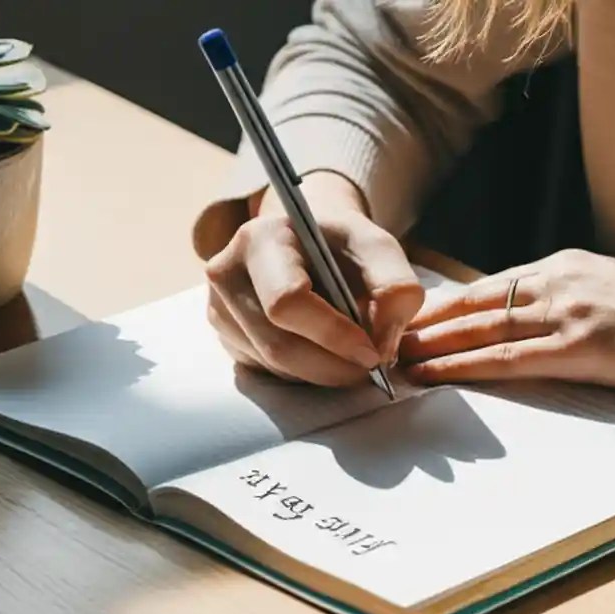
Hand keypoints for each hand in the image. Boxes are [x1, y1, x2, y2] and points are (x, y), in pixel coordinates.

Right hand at [196, 173, 424, 385]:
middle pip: (277, 344)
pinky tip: (324, 353)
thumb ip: (395, 287)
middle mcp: (226, 273)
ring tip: (352, 358)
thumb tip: (383, 343)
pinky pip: (265, 372)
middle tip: (370, 368)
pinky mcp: (225, 337)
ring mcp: (219, 309)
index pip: (287, 302)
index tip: (373, 352)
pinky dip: (304, 373)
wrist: (309, 245)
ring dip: (321, 373)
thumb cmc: (342, 247)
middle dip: (332, 366)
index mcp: (261, 239)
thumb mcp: (377, 248)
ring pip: (272, 365)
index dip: (333, 335)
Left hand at [399, 249, 614, 422]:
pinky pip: (507, 358)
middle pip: (474, 302)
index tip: (408, 316)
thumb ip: (573, 299)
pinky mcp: (581, 346)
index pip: (491, 285)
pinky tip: (432, 374)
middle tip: (379, 336)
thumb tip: (536, 320)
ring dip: (431, 345)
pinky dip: (463, 366)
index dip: (445, 304)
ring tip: (391, 359)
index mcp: (568, 264)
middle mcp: (561, 280)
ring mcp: (570, 311)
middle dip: (423, 321)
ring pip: (480, 328)